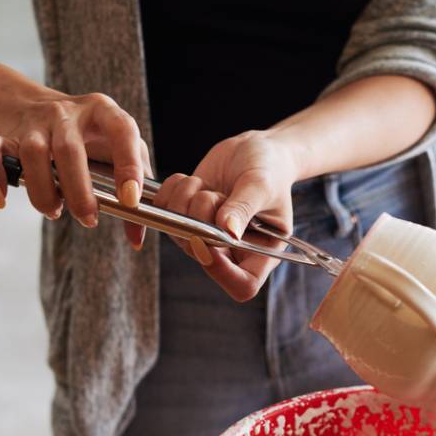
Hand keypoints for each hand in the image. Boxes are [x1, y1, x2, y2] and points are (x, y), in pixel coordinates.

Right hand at [0, 91, 150, 247]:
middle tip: (88, 219)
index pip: (122, 130)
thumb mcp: (120, 152)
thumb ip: (136, 191)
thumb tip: (136, 239)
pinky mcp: (4, 134)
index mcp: (103, 111)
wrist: (31, 107)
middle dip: (79, 191)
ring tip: (54, 210)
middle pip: (68, 149)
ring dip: (42, 190)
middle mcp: (67, 113)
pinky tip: (2, 198)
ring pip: (31, 153)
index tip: (130, 200)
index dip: (128, 165)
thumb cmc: (88, 136)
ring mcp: (33, 122)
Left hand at [153, 131, 299, 300]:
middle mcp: (232, 251)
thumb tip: (227, 231)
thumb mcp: (262, 185)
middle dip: (199, 221)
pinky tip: (191, 180)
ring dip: (185, 203)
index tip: (209, 242)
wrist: (254, 150)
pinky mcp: (187, 218)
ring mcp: (206, 236)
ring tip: (206, 185)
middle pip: (201, 256)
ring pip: (179, 233)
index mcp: (260, 252)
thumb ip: (244, 207)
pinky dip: (172, 193)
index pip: (242, 285)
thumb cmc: (270, 169)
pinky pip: (164, 214)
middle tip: (212, 194)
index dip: (222, 272)